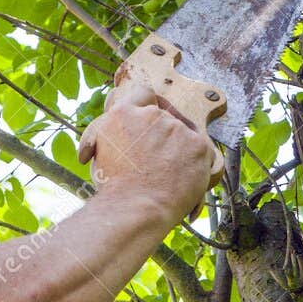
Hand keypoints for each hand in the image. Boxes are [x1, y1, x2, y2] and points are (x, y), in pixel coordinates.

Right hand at [77, 80, 216, 224]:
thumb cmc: (113, 186)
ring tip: (167, 177)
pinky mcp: (198, 145)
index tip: (149, 122)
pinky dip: (195, 166)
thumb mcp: (100, 150)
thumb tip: (117, 119)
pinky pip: (202, 152)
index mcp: (123, 113)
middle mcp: (151, 115)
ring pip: (183, 136)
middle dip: (162, 139)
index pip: (142, 94)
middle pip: (164, 119)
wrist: (136, 207)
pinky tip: (182, 181)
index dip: (148, 106)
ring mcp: (177, 128)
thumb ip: (112, 131)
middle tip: (154, 164)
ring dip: (178, 152)